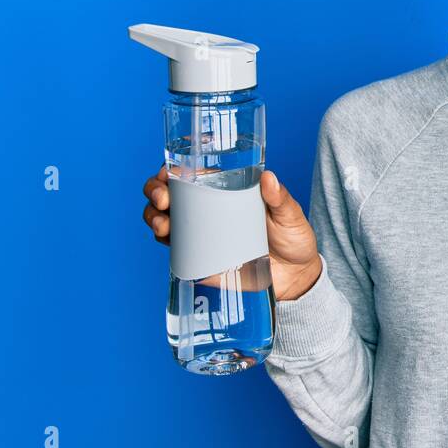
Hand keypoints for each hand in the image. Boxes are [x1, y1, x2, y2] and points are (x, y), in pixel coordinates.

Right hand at [142, 165, 321, 300]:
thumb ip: (281, 199)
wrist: (295, 279)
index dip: (171, 168)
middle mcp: (208, 208)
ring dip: (152, 216)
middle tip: (163, 199)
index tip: (166, 173)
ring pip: (163, 217)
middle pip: (168, 193)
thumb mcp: (291, 216)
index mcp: (227, 190)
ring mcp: (201, 233)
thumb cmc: (294, 240)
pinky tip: (164, 238)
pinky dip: (162, 239)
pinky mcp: (200, 257)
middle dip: (154, 191)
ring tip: (162, 224)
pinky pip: (173, 246)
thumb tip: (268, 177)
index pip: (191, 172)